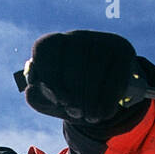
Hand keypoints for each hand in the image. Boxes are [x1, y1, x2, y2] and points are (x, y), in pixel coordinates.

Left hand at [23, 30, 138, 124]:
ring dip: (91, 102)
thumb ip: (35, 96)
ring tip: (90, 117)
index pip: (44, 49)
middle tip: (75, 113)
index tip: (58, 100)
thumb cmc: (70, 95)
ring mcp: (101, 40)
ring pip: (94, 71)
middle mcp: (77, 36)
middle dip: (73, 95)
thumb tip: (32, 87)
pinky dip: (107, 101)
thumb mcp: (49, 100)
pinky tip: (104, 113)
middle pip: (71, 64)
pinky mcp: (122, 49)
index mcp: (53, 43)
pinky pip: (114, 78)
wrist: (103, 92)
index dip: (49, 76)